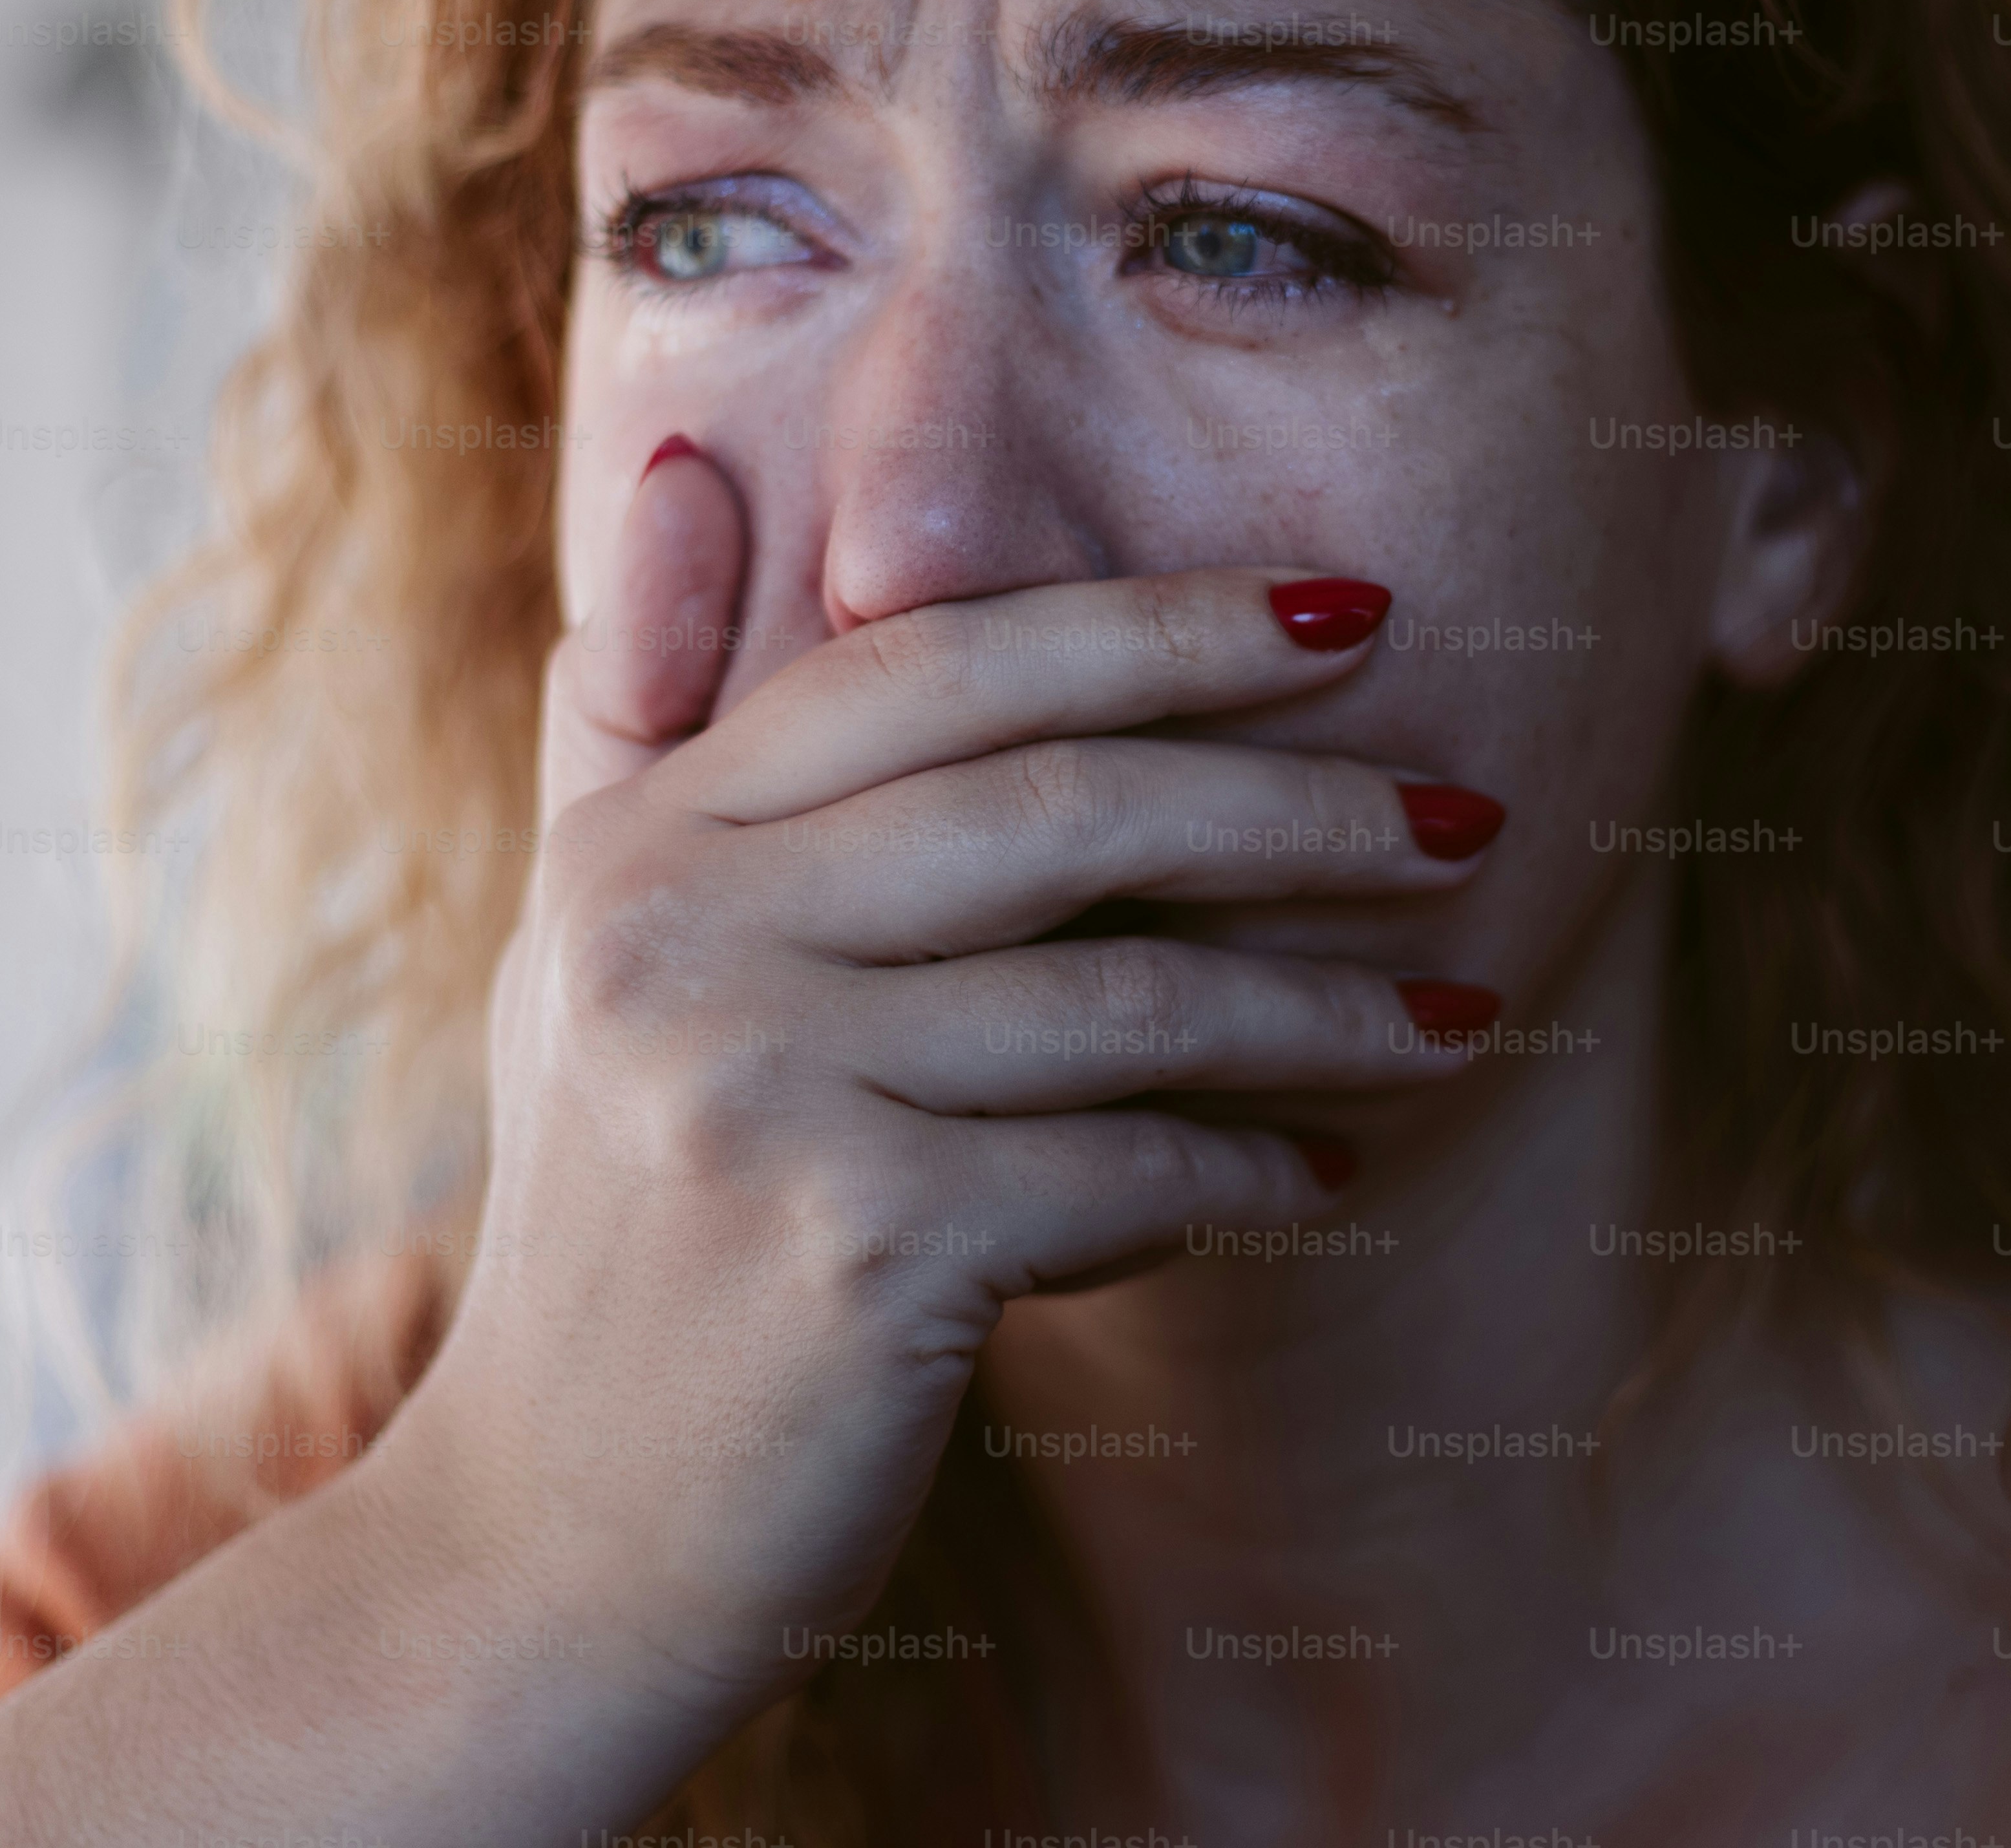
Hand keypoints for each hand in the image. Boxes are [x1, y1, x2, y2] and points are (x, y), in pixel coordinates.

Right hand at [381, 434, 1505, 1721]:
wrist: (544, 1546)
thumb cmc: (626, 1233)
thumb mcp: (587, 951)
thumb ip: (631, 715)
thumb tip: (685, 464)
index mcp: (641, 844)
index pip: (936, 663)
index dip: (1158, 622)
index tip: (1349, 609)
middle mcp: (679, 937)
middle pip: (1057, 800)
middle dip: (1294, 799)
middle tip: (1467, 810)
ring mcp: (758, 1089)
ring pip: (1124, 998)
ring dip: (1325, 1007)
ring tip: (1463, 1013)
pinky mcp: (852, 1247)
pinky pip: (1121, 1166)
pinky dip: (1243, 1167)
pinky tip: (1324, 1170)